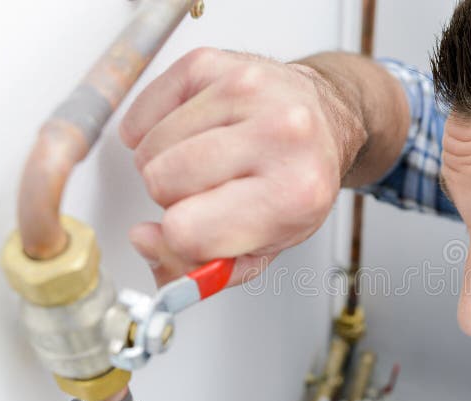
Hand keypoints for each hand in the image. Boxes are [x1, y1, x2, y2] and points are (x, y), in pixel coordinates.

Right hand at [120, 47, 365, 286]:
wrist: (325, 121)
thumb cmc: (298, 181)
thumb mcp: (270, 244)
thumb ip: (208, 267)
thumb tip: (145, 242)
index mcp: (295, 193)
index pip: (188, 231)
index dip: (180, 240)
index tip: (195, 232)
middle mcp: (279, 134)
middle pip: (162, 183)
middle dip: (176, 198)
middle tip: (212, 190)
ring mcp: (248, 91)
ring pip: (149, 149)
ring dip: (167, 163)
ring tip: (209, 161)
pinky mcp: (217, 62)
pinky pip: (145, 110)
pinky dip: (155, 129)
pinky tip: (193, 134)